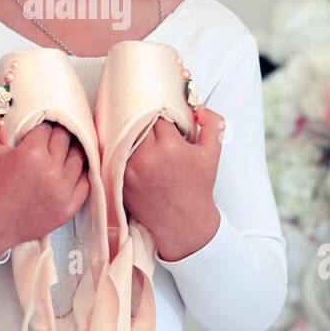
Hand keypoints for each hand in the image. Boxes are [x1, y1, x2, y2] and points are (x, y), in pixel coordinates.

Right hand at [0, 94, 89, 257]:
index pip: (48, 127)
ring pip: (80, 157)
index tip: (39, 128)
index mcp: (32, 154)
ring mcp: (63, 191)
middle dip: (57, 135)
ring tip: (61, 150)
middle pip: (66, 139)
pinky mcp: (69, 207)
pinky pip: (86, 181)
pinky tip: (71, 168)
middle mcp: (52, 171)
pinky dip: (81, 173)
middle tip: (49, 137)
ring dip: (71, 151)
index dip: (42, 125)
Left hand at [122, 104, 224, 261]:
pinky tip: (132, 148)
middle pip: (139, 122)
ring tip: (143, 135)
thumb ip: (213, 123)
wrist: (184, 224)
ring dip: (132, 132)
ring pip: (125, 135)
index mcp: (170, 147)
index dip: (163, 113)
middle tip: (153, 124)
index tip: (167, 119)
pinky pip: (116, 152)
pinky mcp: (120, 179)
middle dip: (146, 121)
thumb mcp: (213, 153)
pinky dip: (123, 147)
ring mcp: (130, 169)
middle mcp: (147, 157)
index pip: (158, 114)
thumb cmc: (198, 189)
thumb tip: (198, 106)